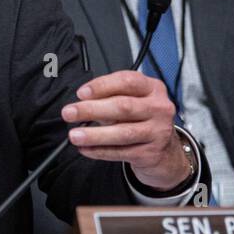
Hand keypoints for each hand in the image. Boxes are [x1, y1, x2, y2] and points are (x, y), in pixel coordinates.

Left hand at [61, 70, 190, 189]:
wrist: (165, 150)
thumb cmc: (140, 119)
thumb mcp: (130, 100)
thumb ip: (108, 98)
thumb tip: (80, 104)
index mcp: (152, 88)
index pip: (127, 81)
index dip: (102, 86)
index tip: (81, 93)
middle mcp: (159, 108)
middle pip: (123, 106)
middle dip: (91, 110)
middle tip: (69, 113)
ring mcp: (158, 132)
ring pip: (123, 132)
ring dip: (94, 134)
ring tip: (75, 135)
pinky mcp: (152, 153)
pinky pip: (121, 152)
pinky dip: (100, 151)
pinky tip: (85, 149)